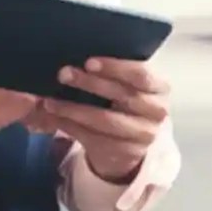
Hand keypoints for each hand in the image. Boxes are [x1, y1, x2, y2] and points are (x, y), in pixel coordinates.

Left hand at [30, 58, 169, 183]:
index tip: (89, 62)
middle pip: (121, 96)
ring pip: (105, 120)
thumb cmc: (127, 101)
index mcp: (160, 89)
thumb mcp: (129, 84)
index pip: (140, 75)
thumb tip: (77, 57)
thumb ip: (113, 72)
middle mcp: (157, 113)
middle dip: (89, 83)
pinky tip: (55, 118)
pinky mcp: (126, 153)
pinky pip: (94, 138)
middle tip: (64, 74)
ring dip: (74, 109)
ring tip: (51, 101)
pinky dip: (71, 127)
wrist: (133, 140)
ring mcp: (143, 135)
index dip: (114, 68)